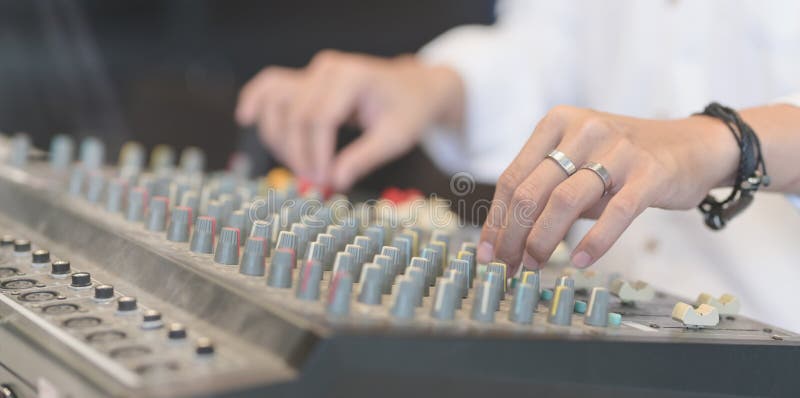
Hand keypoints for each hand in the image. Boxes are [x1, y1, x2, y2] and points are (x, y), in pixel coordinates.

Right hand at [235, 50, 463, 190]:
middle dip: (300, 154)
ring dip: (280, 140)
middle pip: (295, 115)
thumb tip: (335, 182)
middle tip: (315, 182)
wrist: (414, 88)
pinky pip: (272, 86)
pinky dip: (257, 100)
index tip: (325, 180)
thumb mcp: (394, 138)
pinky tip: (245, 117)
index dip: (317, 154)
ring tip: (300, 166)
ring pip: (277, 103)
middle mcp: (327, 69)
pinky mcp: (305, 80)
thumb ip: (363, 159)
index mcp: (352, 77)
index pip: (320, 118)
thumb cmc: (408, 111)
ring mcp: (313, 72)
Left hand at [476, 105, 739, 274]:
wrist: (693, 145)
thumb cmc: (625, 160)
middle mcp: (583, 130)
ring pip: (563, 201)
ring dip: (542, 241)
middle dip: (513, 235)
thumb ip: (547, 189)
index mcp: (557, 123)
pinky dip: (593, 242)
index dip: (496, 220)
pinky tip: (577, 262)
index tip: (487, 252)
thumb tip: (508, 238)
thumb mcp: (579, 161)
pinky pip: (614, 213)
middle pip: (531, 191)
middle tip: (507, 265)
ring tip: (534, 265)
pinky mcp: (649, 173)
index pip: (513, 177)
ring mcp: (617, 150)